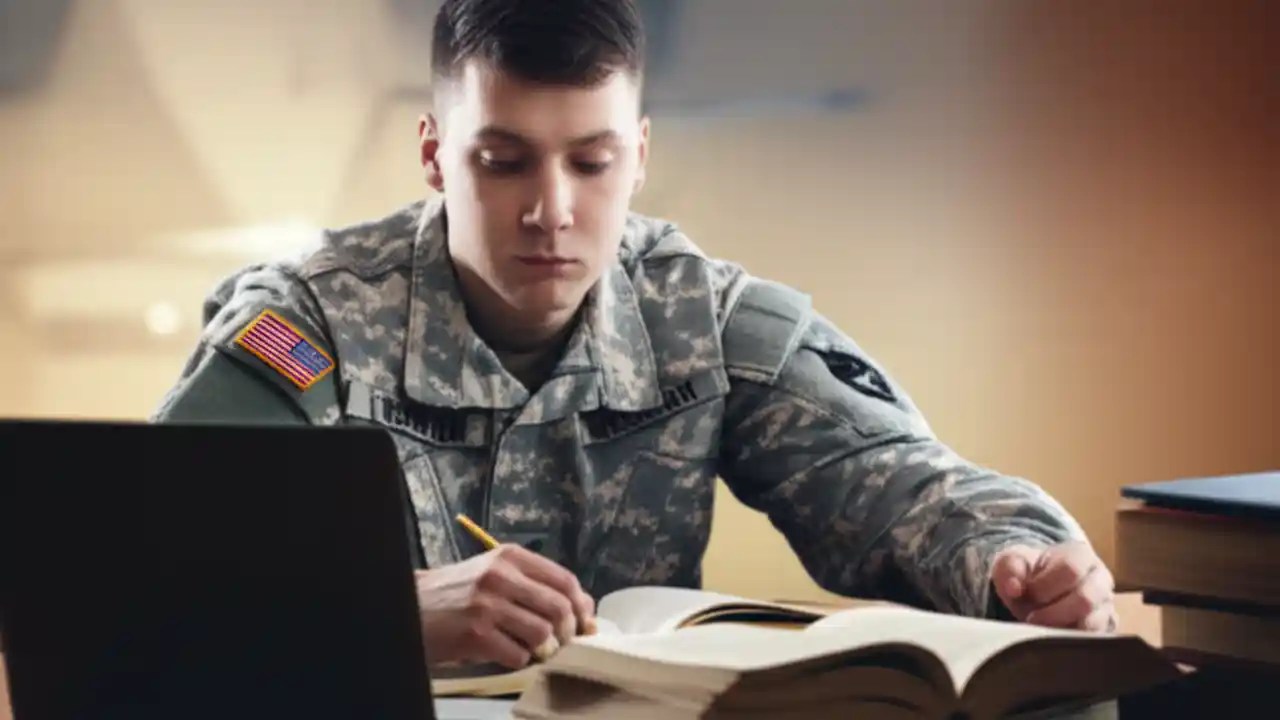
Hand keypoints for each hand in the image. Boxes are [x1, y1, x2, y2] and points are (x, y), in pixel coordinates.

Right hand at [413, 544, 595, 668]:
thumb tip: (584, 609)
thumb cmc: (461, 591)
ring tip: (531, 647)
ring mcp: (487, 606)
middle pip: (559, 608)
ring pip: (542, 634)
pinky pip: (518, 655)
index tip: (584, 623)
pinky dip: (519, 660)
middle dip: (568, 632)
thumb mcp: (497, 573)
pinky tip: (506, 652)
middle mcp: (501, 577)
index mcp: (511, 557)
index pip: (565, 580)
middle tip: (560, 642)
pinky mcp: (475, 635)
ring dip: (544, 648)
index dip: (581, 606)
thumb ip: (537, 584)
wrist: (413, 604)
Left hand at [989, 541, 1116, 632]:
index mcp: (1080, 555)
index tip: (1027, 594)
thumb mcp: (1012, 563)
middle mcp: (1100, 579)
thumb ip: (1010, 569)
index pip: (1071, 570)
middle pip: (1086, 599)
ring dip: (1063, 631)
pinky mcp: (1105, 629)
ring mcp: (1106, 605)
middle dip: (1053, 613)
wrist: (1037, 587)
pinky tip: (1054, 638)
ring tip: (1042, 629)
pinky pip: (1095, 641)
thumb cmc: (1028, 572)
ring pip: (1094, 624)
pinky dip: (1072, 644)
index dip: (1045, 586)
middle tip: (1032, 619)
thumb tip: (1013, 587)